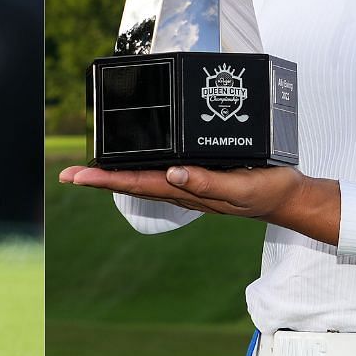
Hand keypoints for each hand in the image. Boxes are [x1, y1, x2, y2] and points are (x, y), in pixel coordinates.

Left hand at [57, 162, 317, 223]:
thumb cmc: (265, 192)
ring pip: (143, 177)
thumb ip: (207, 183)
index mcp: (186, 190)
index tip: (77, 176)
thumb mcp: (239, 188)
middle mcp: (181, 187)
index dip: (105, 179)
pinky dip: (141, 164)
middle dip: (100, 178)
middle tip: (68, 175)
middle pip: (131, 181)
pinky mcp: (198, 172)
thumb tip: (172, 174)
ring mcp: (188, 182)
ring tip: (89, 169)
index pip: (137, 183)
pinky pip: (161, 170)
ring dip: (115, 172)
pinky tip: (135, 159)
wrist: (287, 195)